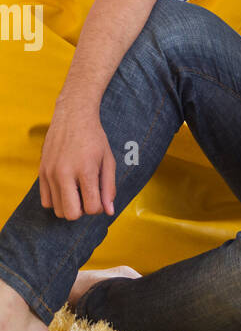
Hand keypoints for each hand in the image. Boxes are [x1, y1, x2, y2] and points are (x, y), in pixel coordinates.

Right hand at [39, 102, 115, 219]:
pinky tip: (66, 188)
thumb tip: (109, 212)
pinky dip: (57, 200)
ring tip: (77, 191)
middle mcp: (65, 173)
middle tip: (87, 196)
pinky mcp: (41, 171)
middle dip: (82, 210)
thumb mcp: (108, 161)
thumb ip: (109, 188)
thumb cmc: (94, 138)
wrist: (72, 116)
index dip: (98, 208)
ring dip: (70, 206)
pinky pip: (46, 201)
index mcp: (85, 170)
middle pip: (71, 214)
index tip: (100, 197)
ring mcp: (50, 173)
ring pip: (58, 210)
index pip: (91, 207)